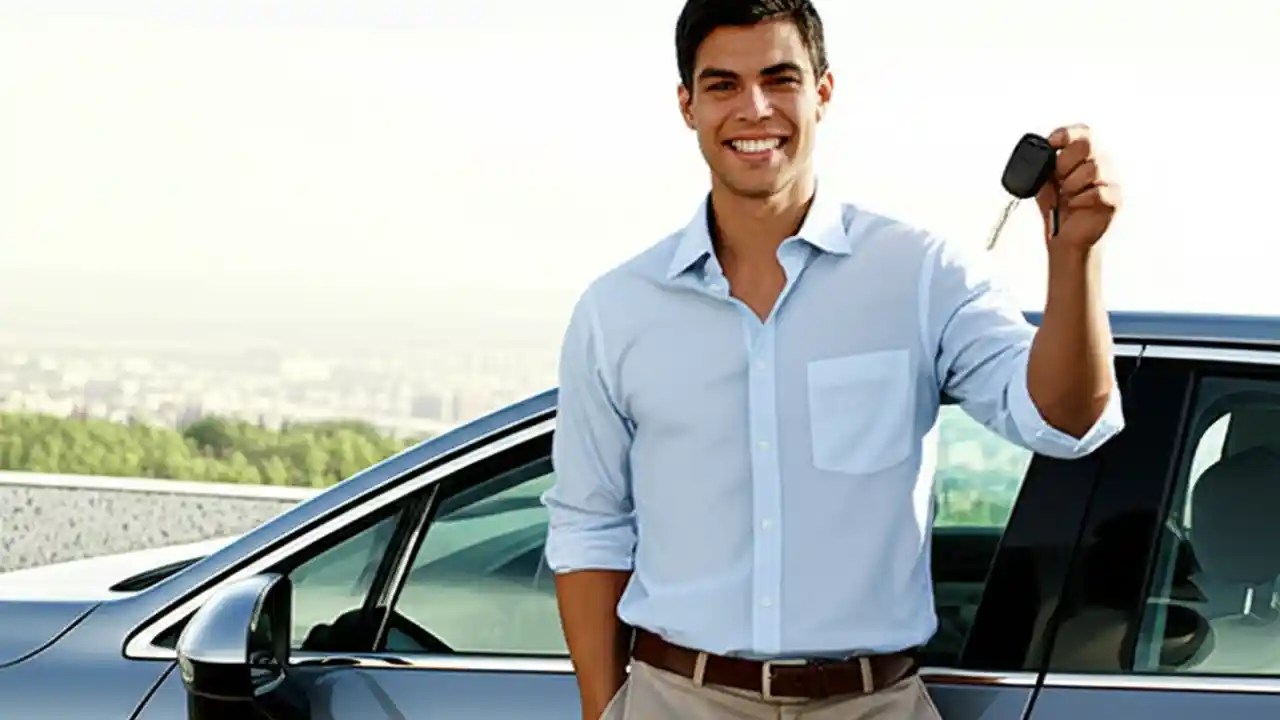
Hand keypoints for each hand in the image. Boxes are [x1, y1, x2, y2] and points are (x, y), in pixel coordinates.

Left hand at [1036, 124, 1121, 251]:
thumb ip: (1042, 164)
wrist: (1063, 237)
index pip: (1080, 132)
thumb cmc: (1056, 208)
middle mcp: (1096, 164)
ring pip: (1093, 167)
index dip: (1065, 134)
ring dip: (1072, 183)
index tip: (1052, 144)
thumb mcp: (1042, 182)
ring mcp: (1107, 180)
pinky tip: (1075, 205)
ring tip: (1066, 195)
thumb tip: (1040, 151)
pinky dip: (1081, 199)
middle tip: (1058, 178)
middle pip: (1086, 144)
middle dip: (1065, 161)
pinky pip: (1100, 191)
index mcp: (1080, 157)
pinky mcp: (1113, 199)